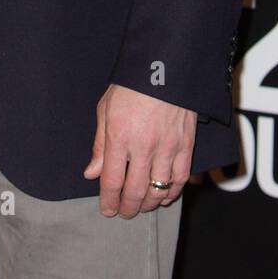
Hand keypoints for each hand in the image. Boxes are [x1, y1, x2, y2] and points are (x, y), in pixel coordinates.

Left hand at [83, 84, 195, 216]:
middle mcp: (144, 146)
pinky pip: (180, 178)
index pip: (112, 181)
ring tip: (142, 206)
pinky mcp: (186, 144)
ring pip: (159, 190)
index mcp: (120, 137)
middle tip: (123, 212)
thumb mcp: (105, 109)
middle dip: (127, 208)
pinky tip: (164, 197)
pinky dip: (172, 193)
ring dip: (149, 204)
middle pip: (135, 192)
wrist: (165, 66)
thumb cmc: (132, 85)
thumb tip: (91, 173)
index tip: (107, 209)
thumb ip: (100, 145)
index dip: (109, 201)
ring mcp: (168, 147)